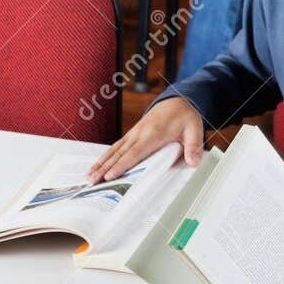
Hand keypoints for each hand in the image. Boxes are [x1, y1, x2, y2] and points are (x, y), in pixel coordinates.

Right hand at [85, 97, 203, 182]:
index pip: (135, 152)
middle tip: (91, 181)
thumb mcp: (195, 129)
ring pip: (113, 150)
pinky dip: (105, 158)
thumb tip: (194, 163)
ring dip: (100, 163)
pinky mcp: (132, 135)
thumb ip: (194, 147)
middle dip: (104, 168)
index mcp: (153, 133)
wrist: (177, 101)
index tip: (111, 176)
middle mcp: (139, 133)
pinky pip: (116, 147)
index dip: (122, 165)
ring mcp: (134, 134)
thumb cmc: (185, 116)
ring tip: (88, 177)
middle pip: (119, 153)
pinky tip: (96, 167)